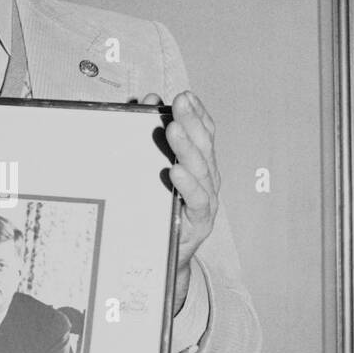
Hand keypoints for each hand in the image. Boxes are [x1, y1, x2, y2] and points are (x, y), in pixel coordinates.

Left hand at [139, 90, 219, 305]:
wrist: (162, 257)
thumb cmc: (158, 209)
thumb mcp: (151, 170)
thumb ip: (148, 136)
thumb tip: (144, 101)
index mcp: (201, 165)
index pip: (205, 133)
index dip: (198, 113)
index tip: (185, 95)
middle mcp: (209, 180)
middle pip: (204, 146)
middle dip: (192, 121)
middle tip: (179, 103)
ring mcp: (207, 201)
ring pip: (201, 169)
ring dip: (187, 147)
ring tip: (173, 129)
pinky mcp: (200, 222)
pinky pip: (197, 200)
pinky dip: (187, 185)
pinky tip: (175, 171)